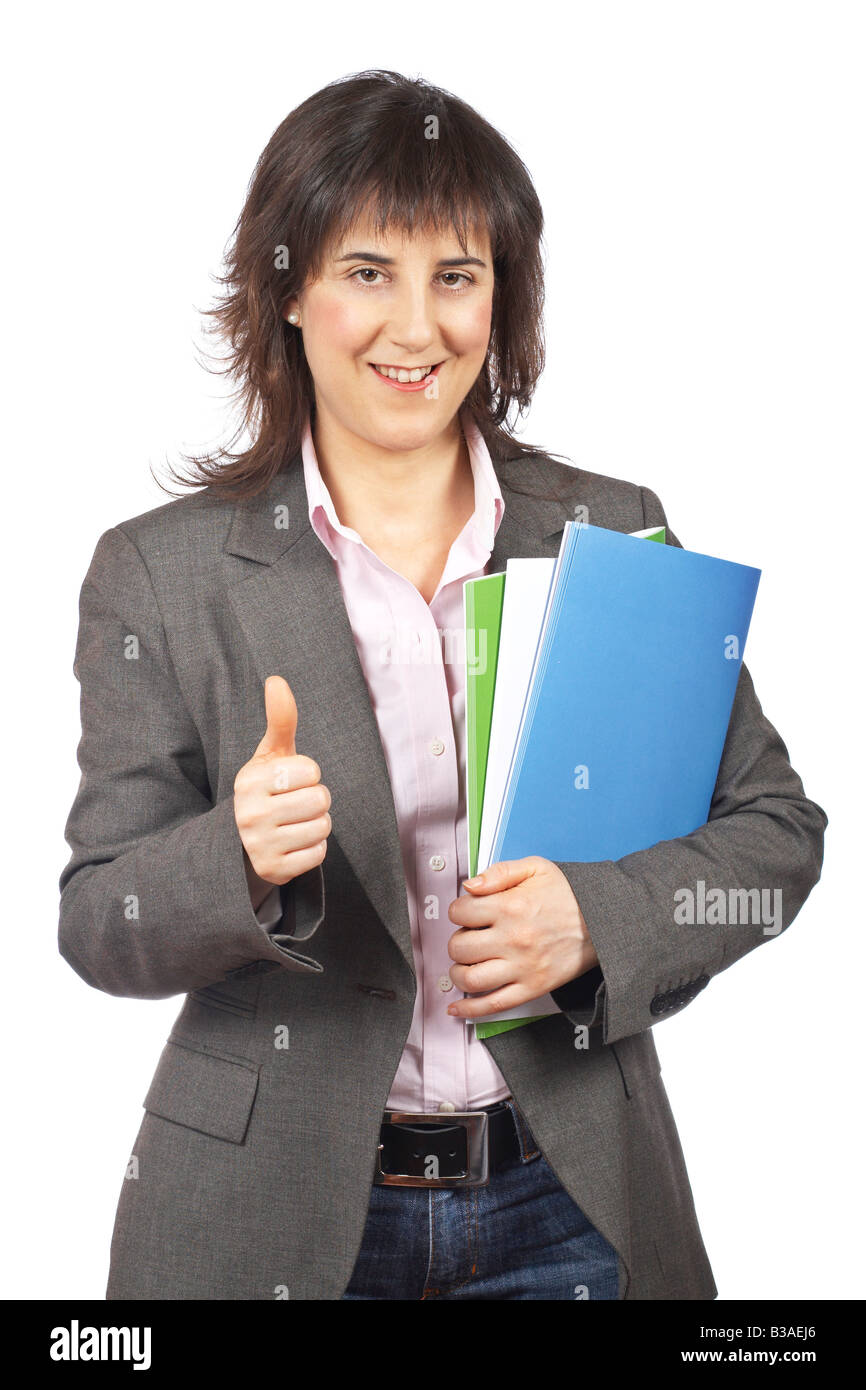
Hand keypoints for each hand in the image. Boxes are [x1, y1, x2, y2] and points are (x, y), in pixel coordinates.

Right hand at [233, 675, 331, 891]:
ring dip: (316, 825)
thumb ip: (280, 720)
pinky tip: (294, 843)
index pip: (311, 770)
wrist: (238, 842)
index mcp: (250, 781)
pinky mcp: (273, 870)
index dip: (308, 774)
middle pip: (320, 799)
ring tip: (294, 823)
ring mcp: (260, 845)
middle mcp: (250, 813)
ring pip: (322, 827)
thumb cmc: (265, 790)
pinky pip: (319, 854)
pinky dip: (313, 849)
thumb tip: (277, 680)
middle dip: (315, 800)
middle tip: (295, 804)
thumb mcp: (269, 756)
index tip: (290, 781)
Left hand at [445, 857, 597, 1018]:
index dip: (458, 910)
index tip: (466, 913)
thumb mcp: (536, 868)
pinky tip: (457, 1006)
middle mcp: (513, 939)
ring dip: (458, 973)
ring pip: (470, 979)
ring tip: (465, 965)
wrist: (604, 922)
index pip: (460, 912)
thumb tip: (469, 885)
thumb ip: (499, 872)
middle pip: (459, 947)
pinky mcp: (532, 987)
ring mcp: (522, 967)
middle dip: (457, 941)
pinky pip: (493, 1005)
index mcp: (510, 906)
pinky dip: (470, 1009)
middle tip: (469, 937)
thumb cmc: (569, 894)